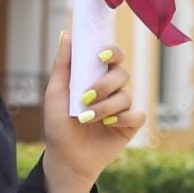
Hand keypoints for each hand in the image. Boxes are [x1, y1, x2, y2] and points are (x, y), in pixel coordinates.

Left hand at [41, 32, 145, 191]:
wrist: (66, 157)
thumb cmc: (58, 124)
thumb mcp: (56, 92)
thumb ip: (63, 64)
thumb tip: (66, 35)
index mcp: (96, 76)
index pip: (112, 55)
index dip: (111, 51)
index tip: (100, 56)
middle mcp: (112, 89)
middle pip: (122, 73)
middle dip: (104, 84)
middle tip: (86, 96)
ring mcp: (122, 107)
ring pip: (125, 96)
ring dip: (105, 107)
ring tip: (86, 118)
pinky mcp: (130, 125)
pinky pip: (137, 115)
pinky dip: (122, 119)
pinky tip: (108, 125)